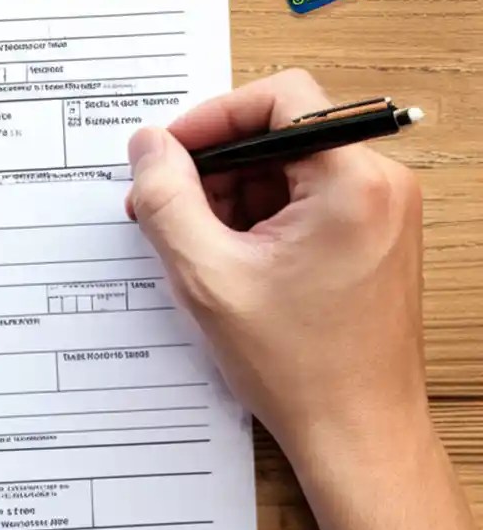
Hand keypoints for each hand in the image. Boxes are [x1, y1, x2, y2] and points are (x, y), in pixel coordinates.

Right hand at [125, 70, 472, 529]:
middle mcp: (379, 185)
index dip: (212, 117)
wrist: (355, 431)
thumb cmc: (302, 367)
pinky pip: (303, 196)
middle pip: (280, 132)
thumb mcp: (207, 274)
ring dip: (232, 194)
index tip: (172, 152)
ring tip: (199, 244)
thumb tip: (148, 146)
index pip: (280, 99)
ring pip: (286, 166)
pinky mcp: (370, 233)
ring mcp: (380, 210)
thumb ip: (166, 198)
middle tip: (169, 206)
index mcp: (353, 183)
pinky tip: (229, 257)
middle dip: (214, 165)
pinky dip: (257, 216)